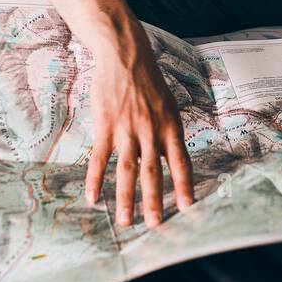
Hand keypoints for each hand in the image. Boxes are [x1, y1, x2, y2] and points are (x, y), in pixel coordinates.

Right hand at [84, 20, 195, 227]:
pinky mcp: (106, 126)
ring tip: (126, 221)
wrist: (125, 56)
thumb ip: (167, 134)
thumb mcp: (168, 106)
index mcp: (170, 127)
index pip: (180, 162)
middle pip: (154, 172)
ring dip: (126, 198)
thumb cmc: (148, 82)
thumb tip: (169, 160)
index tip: (188, 207)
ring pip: (128, 170)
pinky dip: (96, 179)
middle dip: (155, 201)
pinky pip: (100, 158)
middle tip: (155, 225)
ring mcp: (127, 129)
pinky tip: (93, 198)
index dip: (184, 185)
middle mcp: (151, 131)